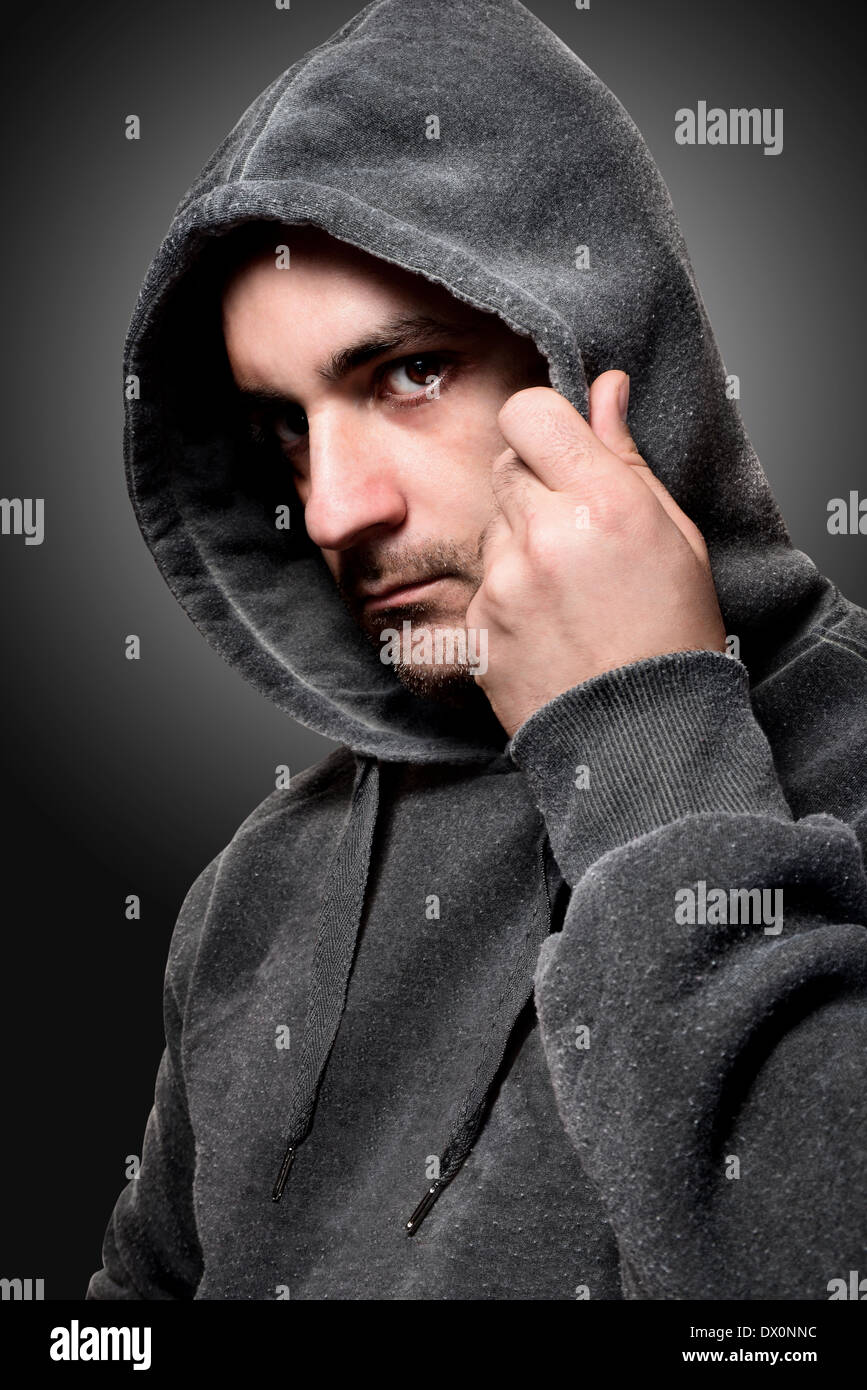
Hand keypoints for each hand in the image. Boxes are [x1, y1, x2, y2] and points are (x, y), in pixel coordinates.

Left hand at [465, 372, 726, 737]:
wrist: (641, 740)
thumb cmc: (672, 637)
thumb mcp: (674, 537)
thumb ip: (627, 457)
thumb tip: (606, 389)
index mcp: (605, 503)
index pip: (528, 412)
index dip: (541, 425)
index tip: (559, 447)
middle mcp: (546, 535)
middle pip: (505, 464)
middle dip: (535, 485)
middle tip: (577, 534)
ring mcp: (503, 585)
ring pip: (491, 524)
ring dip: (518, 540)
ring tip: (566, 589)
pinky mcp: (474, 627)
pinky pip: (480, 581)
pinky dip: (505, 593)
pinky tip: (546, 625)